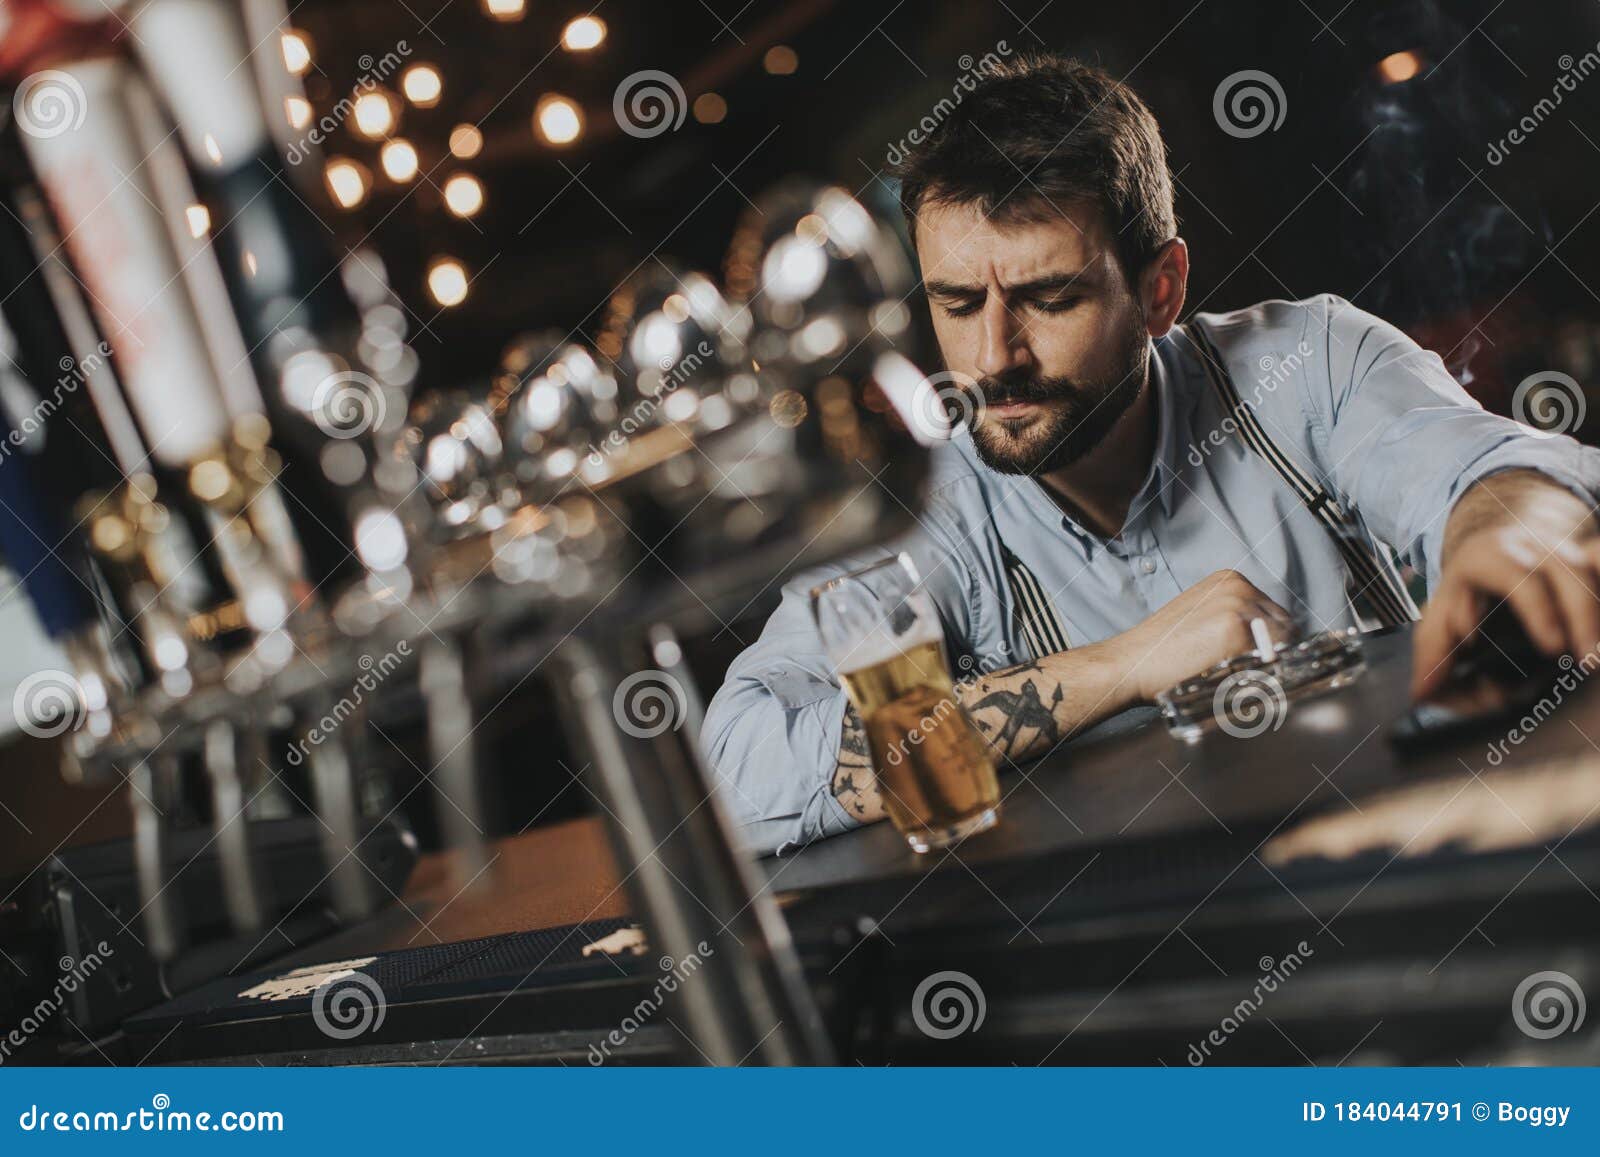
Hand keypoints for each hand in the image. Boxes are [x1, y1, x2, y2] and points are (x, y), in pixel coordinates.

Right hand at [1110, 569, 1295, 700]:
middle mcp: (1240, 587)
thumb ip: (1236, 619)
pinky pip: (1270, 660)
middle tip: (1248, 674)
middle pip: (1285, 627)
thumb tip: (1272, 643)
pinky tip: (1232, 680)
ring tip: (1236, 677)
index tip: (1260, 661)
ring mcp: (1239, 607)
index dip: (1272, 643)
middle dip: (1272, 653)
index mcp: (1231, 580)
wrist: (1132, 663)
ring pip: (1282, 645)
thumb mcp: (1202, 617)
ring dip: (1267, 665)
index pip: (1276, 614)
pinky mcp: (1237, 631)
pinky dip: (1260, 676)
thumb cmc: (1163, 649)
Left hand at [1412, 523, 1599, 699]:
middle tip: (1588, 661)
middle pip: (1565, 569)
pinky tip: (1599, 637)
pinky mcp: (1583, 553)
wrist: (1497, 544)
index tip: (1553, 646)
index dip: (1537, 609)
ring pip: (1589, 568)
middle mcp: (1529, 543)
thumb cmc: (1468, 587)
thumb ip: (1433, 650)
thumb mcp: (1441, 611)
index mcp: (1488, 556)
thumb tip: (1420, 693)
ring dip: (1596, 612)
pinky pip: (1599, 568)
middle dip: (1581, 613)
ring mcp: (1562, 544)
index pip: (1517, 576)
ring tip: (1596, 659)